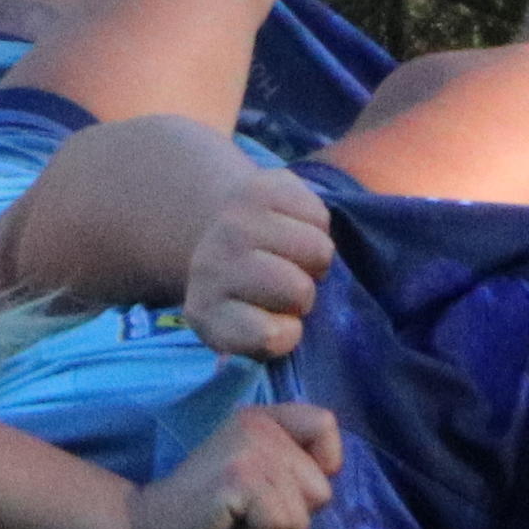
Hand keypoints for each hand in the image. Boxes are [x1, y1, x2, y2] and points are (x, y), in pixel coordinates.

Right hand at [122, 402, 345, 528]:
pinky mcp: (239, 479)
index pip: (325, 423)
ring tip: (236, 520)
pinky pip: (282, 525)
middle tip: (246, 511)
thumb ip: (288, 462)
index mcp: (262, 418)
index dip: (323, 464)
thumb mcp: (254, 472)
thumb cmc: (207, 509)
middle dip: (290, 515)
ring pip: (304, 514)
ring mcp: (249, 450)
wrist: (148, 524)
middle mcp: (258, 425)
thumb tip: (333, 470)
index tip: (286, 486)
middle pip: (321, 487)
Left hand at [185, 167, 334, 361]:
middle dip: (302, 295)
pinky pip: (321, 217)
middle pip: (300, 291)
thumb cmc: (244, 295)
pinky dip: (316, 227)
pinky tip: (291, 230)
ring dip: (314, 261)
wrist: (213, 230)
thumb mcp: (243, 333)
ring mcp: (235, 222)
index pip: (269, 336)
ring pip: (319, 251)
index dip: (286, 333)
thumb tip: (286, 330)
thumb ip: (267, 342)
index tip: (275, 324)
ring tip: (292, 259)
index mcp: (206, 312)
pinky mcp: (260, 186)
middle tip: (285, 288)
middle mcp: (213, 264)